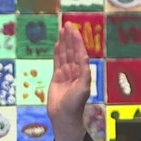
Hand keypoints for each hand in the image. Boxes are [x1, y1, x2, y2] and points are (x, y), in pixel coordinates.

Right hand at [47, 24, 90, 140]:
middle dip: (70, 37)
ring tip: (62, 30)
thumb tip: (84, 56)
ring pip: (64, 54)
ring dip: (64, 42)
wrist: (63, 116)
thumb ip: (84, 71)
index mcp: (82, 72)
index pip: (79, 52)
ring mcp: (65, 73)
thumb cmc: (75, 104)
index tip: (74, 30)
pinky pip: (57, 62)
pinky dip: (57, 53)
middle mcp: (75, 70)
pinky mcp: (56, 78)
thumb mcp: (83, 87)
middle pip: (72, 50)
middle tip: (67, 24)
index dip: (77, 41)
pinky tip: (57, 44)